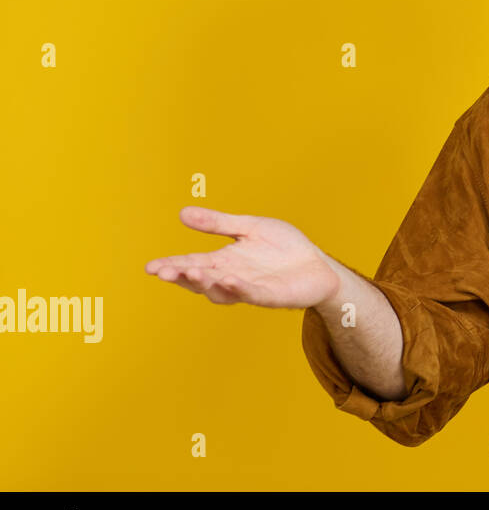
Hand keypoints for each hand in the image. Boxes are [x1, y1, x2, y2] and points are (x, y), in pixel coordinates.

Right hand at [145, 206, 341, 307]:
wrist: (318, 265)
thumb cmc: (284, 248)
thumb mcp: (249, 228)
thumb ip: (218, 223)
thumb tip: (181, 213)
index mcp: (223, 261)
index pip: (191, 263)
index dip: (171, 266)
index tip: (149, 267)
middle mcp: (231, 277)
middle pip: (200, 280)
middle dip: (181, 276)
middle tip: (162, 272)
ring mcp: (250, 289)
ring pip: (221, 291)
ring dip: (206, 283)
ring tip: (192, 273)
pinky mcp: (271, 296)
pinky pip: (252, 294)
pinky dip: (239, 288)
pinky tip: (228, 280)